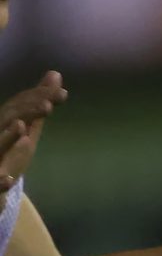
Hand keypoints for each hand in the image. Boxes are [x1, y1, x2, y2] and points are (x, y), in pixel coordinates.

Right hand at [0, 71, 66, 191]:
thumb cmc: (10, 153)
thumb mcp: (29, 128)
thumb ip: (40, 105)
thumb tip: (55, 74)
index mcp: (5, 124)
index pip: (21, 106)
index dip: (38, 98)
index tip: (62, 94)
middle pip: (7, 120)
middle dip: (25, 112)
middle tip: (48, 105)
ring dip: (7, 136)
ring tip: (21, 126)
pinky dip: (0, 180)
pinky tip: (9, 179)